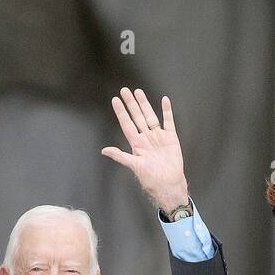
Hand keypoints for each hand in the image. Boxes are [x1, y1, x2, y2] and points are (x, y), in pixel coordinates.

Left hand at [101, 88, 189, 211]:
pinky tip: (164, 101)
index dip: (121, 112)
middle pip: (137, 116)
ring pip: (150, 116)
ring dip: (144, 104)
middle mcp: (146, 138)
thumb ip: (120, 156)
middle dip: (131, 103)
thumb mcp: (134, 166)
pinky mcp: (170, 138)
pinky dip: (167, 111)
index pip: (127, 123)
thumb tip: (104, 151)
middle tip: (125, 90)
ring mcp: (158, 136)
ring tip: (138, 92)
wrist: (169, 184)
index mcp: (136, 143)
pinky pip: (168, 121)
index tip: (116, 100)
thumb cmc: (151, 178)